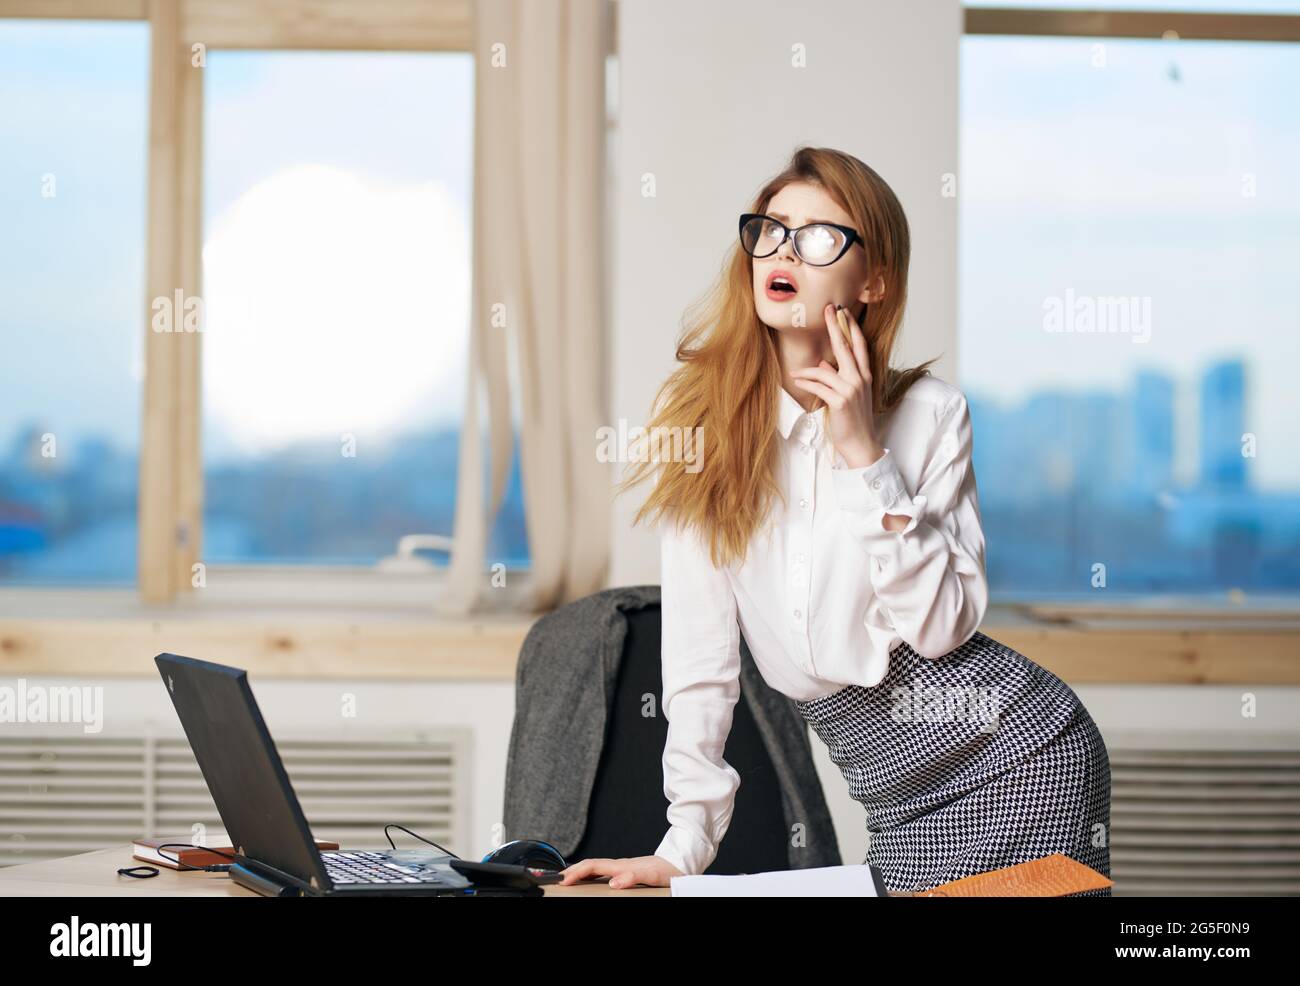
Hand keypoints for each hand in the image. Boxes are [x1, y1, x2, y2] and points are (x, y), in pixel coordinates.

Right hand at [556, 855, 682, 888]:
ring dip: (581, 872)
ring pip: (596, 867)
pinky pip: (603, 871)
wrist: (678, 864)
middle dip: (573, 871)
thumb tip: (613, 882)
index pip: (593, 866)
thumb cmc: (666, 870)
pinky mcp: (627, 870)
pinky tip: (591, 880)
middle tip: (560, 880)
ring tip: (570, 879)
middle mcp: (620, 865)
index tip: (564, 880)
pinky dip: (592, 874)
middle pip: (590, 865)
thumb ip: (631, 877)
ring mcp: (622, 867)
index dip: (577, 872)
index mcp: (621, 866)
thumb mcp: (650, 875)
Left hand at [790, 303, 880, 465]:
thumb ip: (838, 377)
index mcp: (864, 376)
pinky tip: (797, 381)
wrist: (861, 443)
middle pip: (846, 347)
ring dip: (807, 371)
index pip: (860, 346)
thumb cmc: (853, 420)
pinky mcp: (840, 401)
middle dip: (836, 326)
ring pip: (825, 370)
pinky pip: (818, 386)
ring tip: (794, 373)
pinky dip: (806, 382)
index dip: (852, 327)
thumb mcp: (849, 395)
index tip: (844, 311)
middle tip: (828, 309)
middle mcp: (860, 379)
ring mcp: (851, 390)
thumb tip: (824, 364)